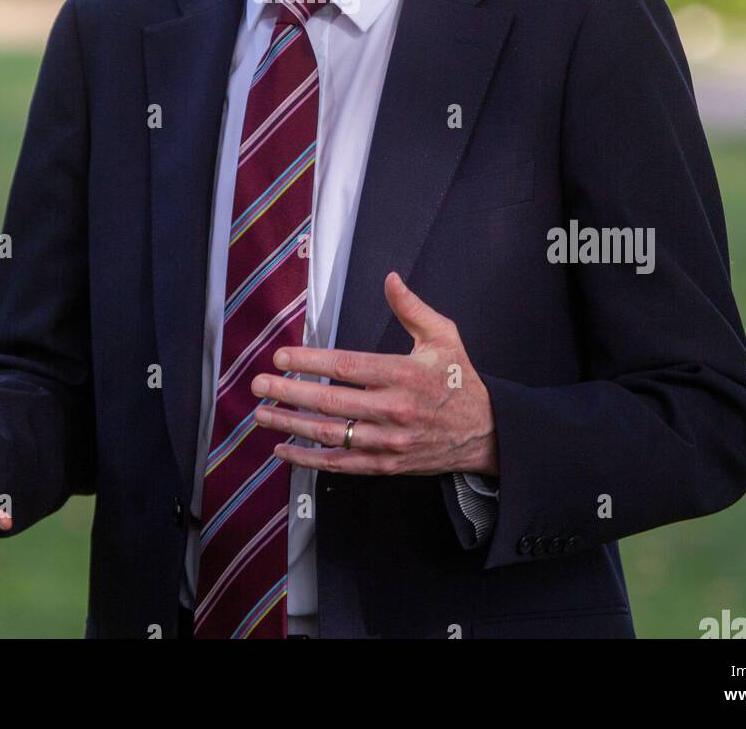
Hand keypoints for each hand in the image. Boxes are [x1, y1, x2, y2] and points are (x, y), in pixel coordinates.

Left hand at [251, 271, 497, 477]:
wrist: (486, 433)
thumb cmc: (459, 380)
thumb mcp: (444, 336)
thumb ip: (412, 308)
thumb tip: (390, 278)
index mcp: (404, 375)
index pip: (347, 367)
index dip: (310, 362)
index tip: (282, 356)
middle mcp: (394, 411)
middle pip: (331, 403)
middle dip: (289, 393)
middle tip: (259, 384)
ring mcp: (388, 442)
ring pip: (331, 436)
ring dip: (291, 426)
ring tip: (262, 415)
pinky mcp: (386, 465)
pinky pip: (341, 465)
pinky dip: (310, 460)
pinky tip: (284, 450)